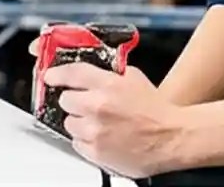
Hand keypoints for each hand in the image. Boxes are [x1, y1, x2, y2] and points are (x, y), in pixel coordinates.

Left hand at [43, 62, 186, 178]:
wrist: (172, 138)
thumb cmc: (157, 110)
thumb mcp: (134, 78)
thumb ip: (109, 73)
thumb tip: (90, 71)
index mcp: (107, 84)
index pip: (70, 73)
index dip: (57, 74)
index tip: (51, 76)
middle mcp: (98, 106)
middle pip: (65, 99)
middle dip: (73, 100)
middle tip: (85, 103)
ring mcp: (95, 130)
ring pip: (69, 122)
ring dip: (79, 121)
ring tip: (98, 123)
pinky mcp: (95, 152)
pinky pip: (76, 143)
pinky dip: (85, 140)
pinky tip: (101, 136)